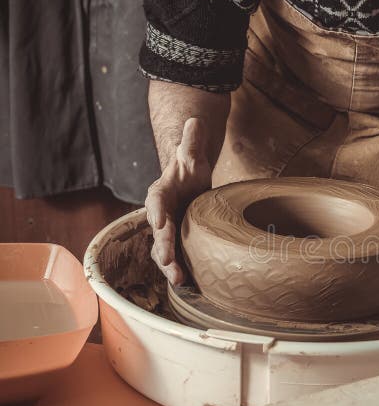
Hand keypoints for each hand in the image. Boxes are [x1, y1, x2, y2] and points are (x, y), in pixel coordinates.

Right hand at [144, 118, 212, 284]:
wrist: (189, 183)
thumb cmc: (189, 169)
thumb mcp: (192, 155)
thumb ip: (192, 143)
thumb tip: (195, 121)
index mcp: (161, 192)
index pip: (155, 200)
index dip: (156, 210)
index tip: (159, 220)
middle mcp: (160, 214)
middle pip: (159, 231)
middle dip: (162, 246)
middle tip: (167, 260)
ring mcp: (168, 230)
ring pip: (163, 250)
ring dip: (169, 266)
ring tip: (179, 279)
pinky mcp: (177, 242)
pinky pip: (176, 258)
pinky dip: (180, 270)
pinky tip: (189, 284)